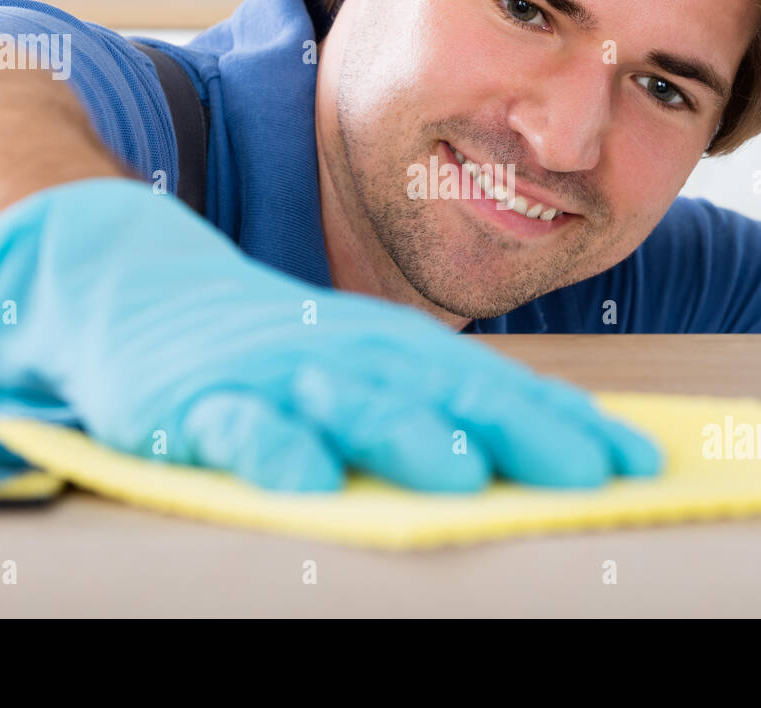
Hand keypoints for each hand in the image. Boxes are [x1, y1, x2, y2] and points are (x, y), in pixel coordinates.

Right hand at [0, 178, 661, 490]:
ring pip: (348, 404)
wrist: (127, 279)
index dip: (565, 421)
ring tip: (461, 473)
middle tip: (591, 472)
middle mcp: (342, 352)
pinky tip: (304, 480)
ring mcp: (271, 371)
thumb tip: (514, 452)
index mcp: (387, 345)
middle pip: (445, 392)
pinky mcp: (197, 398)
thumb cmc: (257, 338)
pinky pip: (238, 427)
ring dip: (404, 436)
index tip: (634, 459)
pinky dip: (270, 448)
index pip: (495, 383)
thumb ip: (419, 400)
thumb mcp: (350, 361)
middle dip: (522, 431)